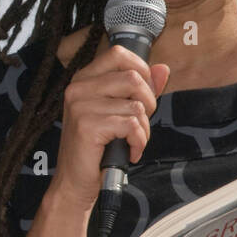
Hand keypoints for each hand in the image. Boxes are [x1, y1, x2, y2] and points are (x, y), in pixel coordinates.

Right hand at [48, 44, 169, 209]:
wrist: (75, 182)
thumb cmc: (96, 149)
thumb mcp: (117, 113)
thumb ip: (139, 89)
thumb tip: (162, 69)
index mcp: (83, 80)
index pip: (119, 54)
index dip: (142, 70)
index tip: (144, 93)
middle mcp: (78, 88)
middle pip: (132, 78)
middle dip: (147, 103)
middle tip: (139, 123)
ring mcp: (80, 106)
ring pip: (135, 105)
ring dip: (143, 129)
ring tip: (132, 141)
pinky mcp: (87, 126)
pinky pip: (131, 125)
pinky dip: (138, 141)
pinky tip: (130, 151)